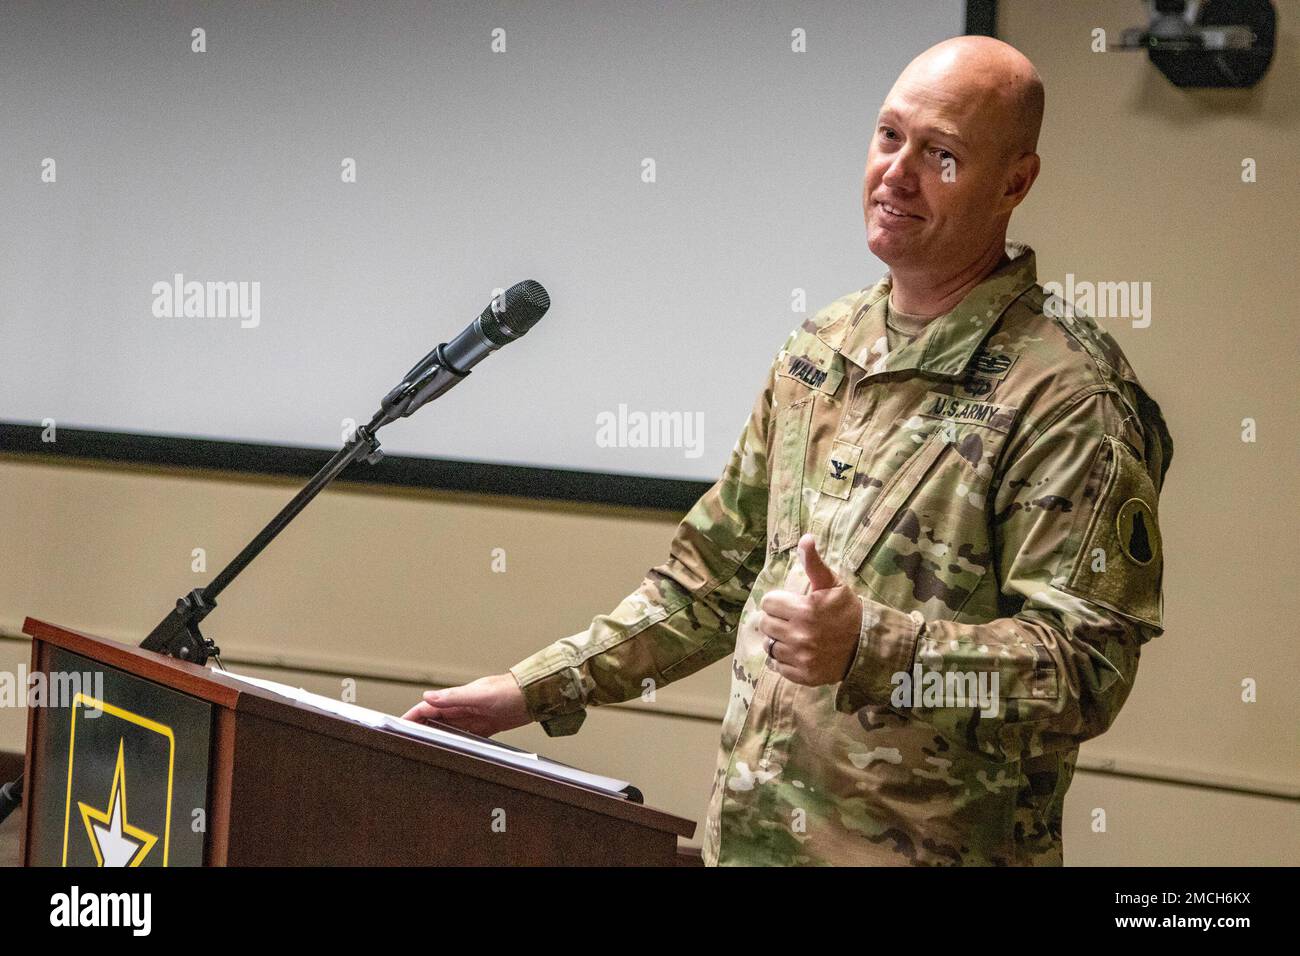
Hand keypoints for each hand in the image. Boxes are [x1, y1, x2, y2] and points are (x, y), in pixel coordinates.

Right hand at [401, 672, 530, 737]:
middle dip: (418, 728)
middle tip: (404, 742)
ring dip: (434, 736)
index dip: (411, 716)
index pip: (426, 708)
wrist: (532, 698)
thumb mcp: (479, 695)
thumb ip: (453, 697)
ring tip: (421, 749)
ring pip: (446, 729)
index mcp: (457, 698)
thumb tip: (427, 697)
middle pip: (433, 720)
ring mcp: (472, 717)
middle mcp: (462, 707)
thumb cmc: (508, 692)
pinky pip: (463, 736)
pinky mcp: (483, 727)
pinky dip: (454, 742)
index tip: (396, 726)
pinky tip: (450, 750)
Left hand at [757, 533, 862, 685]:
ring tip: (794, 636)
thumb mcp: (833, 584)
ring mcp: (801, 657)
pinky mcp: (803, 675)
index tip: (791, 604)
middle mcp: (799, 635)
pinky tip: (796, 652)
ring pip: (769, 645)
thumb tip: (805, 538)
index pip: (768, 602)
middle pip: (765, 623)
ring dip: (778, 640)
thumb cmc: (848, 611)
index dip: (778, 601)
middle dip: (776, 619)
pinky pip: (777, 666)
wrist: (868, 646)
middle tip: (792, 620)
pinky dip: (783, 660)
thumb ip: (814, 564)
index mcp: (804, 610)